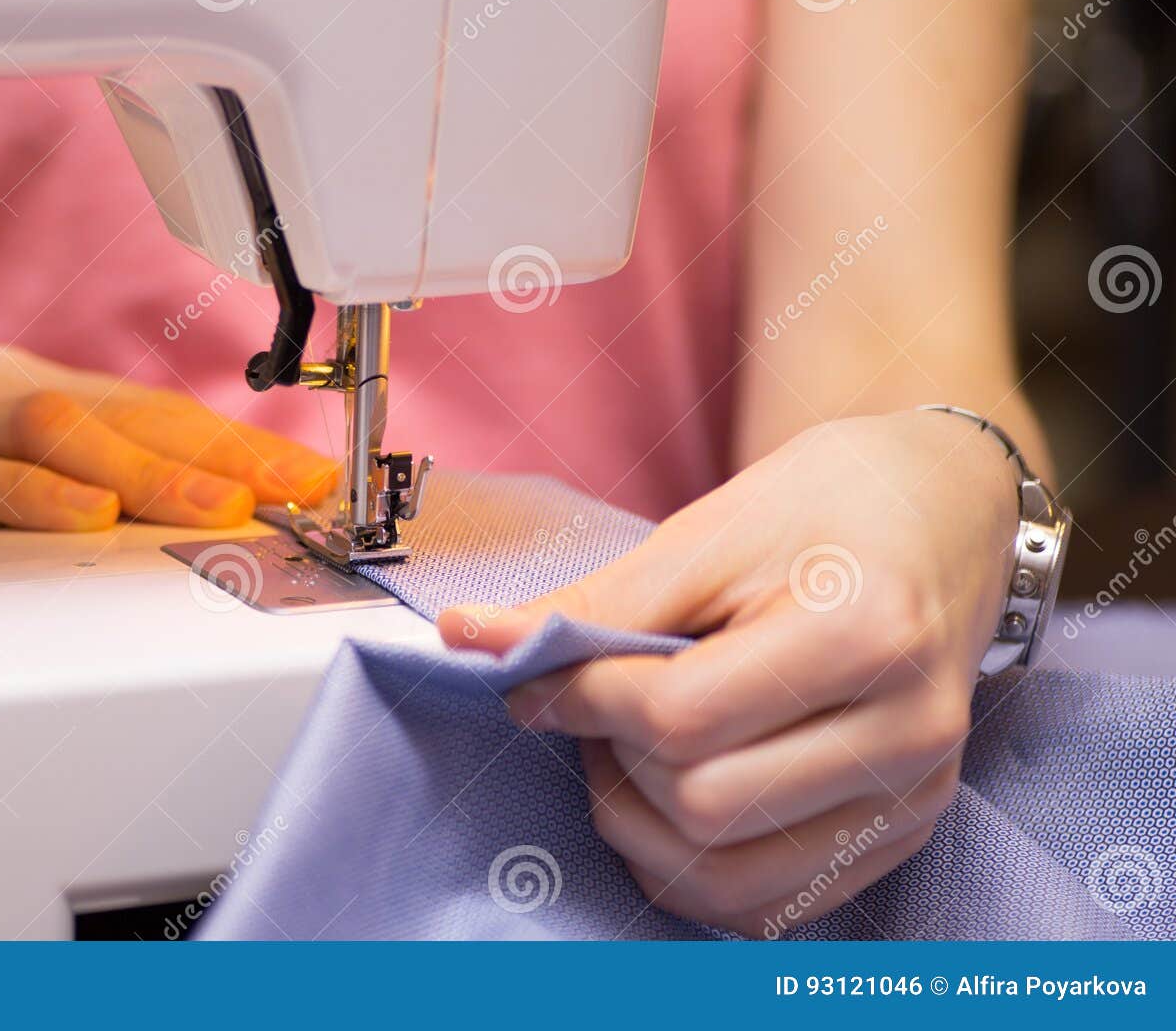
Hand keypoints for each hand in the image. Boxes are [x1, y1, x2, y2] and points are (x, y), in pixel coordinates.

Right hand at [0, 344, 336, 540]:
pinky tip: (86, 519)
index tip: (309, 482)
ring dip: (141, 472)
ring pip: (49, 425)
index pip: (156, 413)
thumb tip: (249, 521)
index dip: (237, 448)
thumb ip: (132, 510)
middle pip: (118, 413)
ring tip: (210, 510)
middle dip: (211, 458)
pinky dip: (32, 497)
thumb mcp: (56, 522)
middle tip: (280, 495)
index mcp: (40, 396)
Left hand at [439, 410, 1017, 936]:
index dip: (582, 697)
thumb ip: (596, 600)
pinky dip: (689, 867)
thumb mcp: (708, 528)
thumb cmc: (822, 504)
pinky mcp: (903, 834)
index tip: (534, 674)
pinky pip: (767, 905)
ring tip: (628, 746)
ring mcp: (915, 797)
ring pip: (726, 877)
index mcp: (866, 633)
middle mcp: (909, 734)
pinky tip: (668, 794)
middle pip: (702, 804)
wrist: (937, 513)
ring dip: (639, 822)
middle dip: (611, 757)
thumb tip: (471, 639)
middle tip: (589, 703)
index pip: (681, 715)